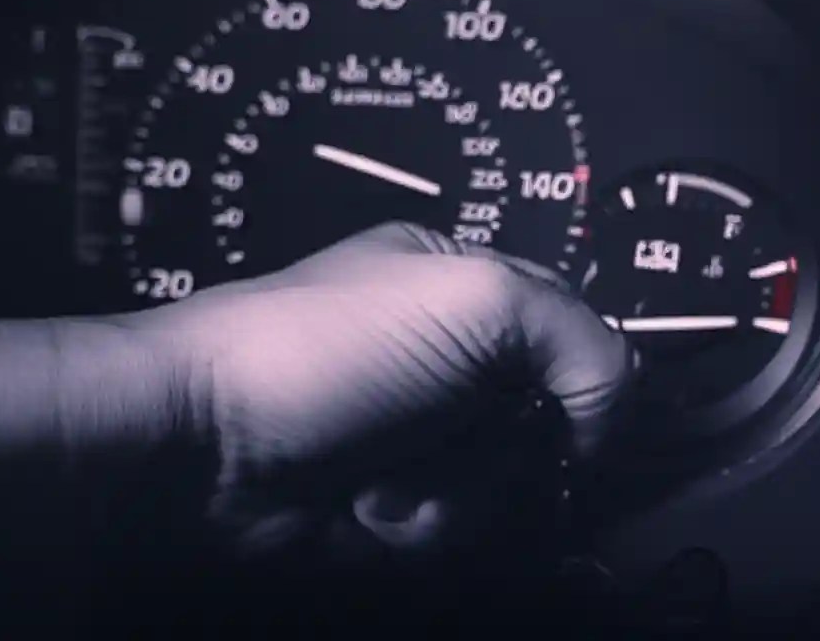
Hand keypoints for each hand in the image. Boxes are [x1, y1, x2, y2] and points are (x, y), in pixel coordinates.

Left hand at [131, 222, 632, 553]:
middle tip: (465, 426)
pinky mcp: (404, 505)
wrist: (201, 448)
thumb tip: (617, 405)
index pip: (575, 332)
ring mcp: (429, 437)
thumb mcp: (475, 295)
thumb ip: (577, 331)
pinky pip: (465, 529)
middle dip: (512, 439)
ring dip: (462, 487)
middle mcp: (454, 363)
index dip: (590, 377)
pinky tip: (372, 503)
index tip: (580, 411)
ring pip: (514, 484)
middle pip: (553, 420)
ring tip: (395, 470)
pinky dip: (426, 524)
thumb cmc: (324, 347)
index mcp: (466, 289)